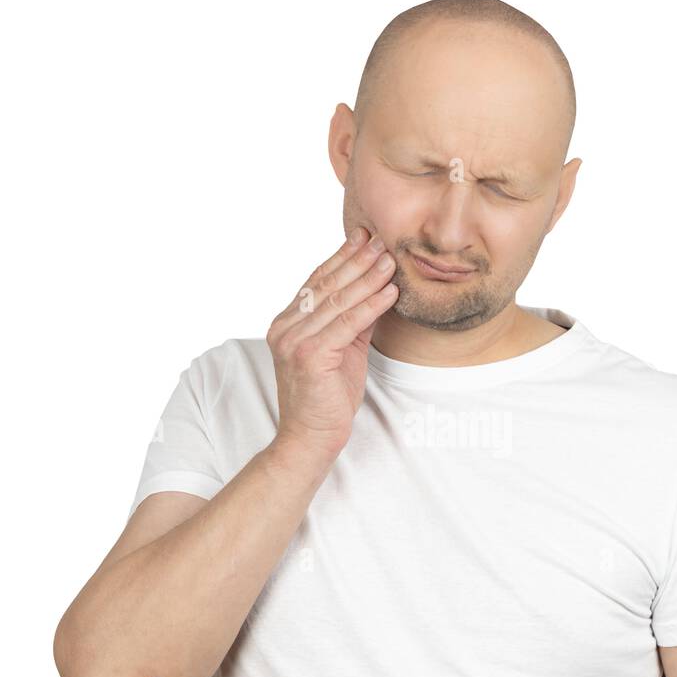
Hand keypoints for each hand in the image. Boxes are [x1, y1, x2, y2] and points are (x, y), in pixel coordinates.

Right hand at [266, 227, 397, 460]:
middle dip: (357, 261)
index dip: (341, 258)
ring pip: (338, 302)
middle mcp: (285, 328)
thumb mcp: (342, 351)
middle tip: (381, 240)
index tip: (363, 237)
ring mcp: (294, 341)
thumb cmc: (326, 398)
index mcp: (286, 323)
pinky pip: (348, 324)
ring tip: (391, 260)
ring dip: (368, 278)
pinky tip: (390, 292)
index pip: (317, 282)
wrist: (310, 438)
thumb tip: (376, 290)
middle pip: (327, 286)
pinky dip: (371, 306)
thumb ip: (352, 321)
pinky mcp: (310, 356)